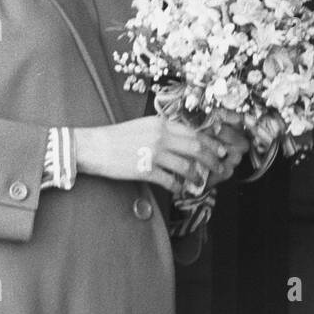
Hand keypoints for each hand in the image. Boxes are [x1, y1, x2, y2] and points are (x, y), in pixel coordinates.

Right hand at [74, 115, 245, 198]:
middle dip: (211, 159)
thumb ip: (162, 130)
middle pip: (196, 148)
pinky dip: (178, 187)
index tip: (219, 150)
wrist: (94, 146)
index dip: (210, 142)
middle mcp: (160, 137)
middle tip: (218, 167)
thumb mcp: (142, 125)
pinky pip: (169, 181)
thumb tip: (182, 139)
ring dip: (197, 176)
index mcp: (160, 123)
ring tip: (200, 182)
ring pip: (186, 166)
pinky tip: (180, 190)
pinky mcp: (145, 170)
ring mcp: (153, 154)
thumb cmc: (117, 136)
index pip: (193, 132)